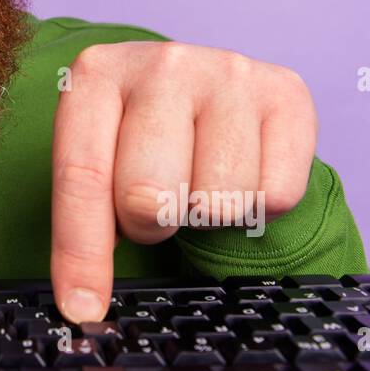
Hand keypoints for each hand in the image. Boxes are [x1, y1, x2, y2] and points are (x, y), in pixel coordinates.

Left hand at [50, 40, 316, 322]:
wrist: (203, 83)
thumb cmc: (139, 131)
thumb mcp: (97, 154)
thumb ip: (84, 216)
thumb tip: (82, 304)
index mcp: (97, 74)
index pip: (82, 175)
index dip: (82, 251)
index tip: (83, 308)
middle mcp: (163, 62)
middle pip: (150, 195)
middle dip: (149, 222)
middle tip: (153, 204)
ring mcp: (229, 71)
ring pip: (219, 201)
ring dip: (205, 213)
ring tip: (196, 179)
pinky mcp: (286, 92)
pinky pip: (276, 195)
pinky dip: (259, 204)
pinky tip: (241, 169)